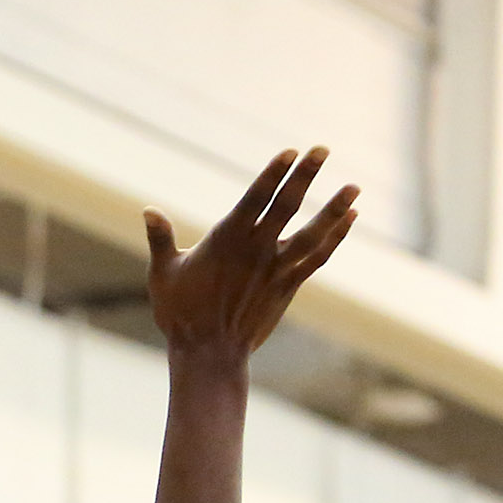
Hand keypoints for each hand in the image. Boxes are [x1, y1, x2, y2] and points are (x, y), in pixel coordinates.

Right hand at [144, 149, 356, 361]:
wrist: (208, 354)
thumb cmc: (180, 314)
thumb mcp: (164, 274)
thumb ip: (161, 239)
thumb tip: (148, 210)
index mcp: (225, 241)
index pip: (255, 199)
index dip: (274, 174)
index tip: (292, 152)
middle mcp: (255, 251)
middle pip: (286, 206)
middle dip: (305, 176)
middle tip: (323, 148)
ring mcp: (275, 269)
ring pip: (311, 233)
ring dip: (333, 209)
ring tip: (355, 187)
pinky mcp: (287, 286)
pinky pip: (316, 258)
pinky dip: (335, 238)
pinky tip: (349, 218)